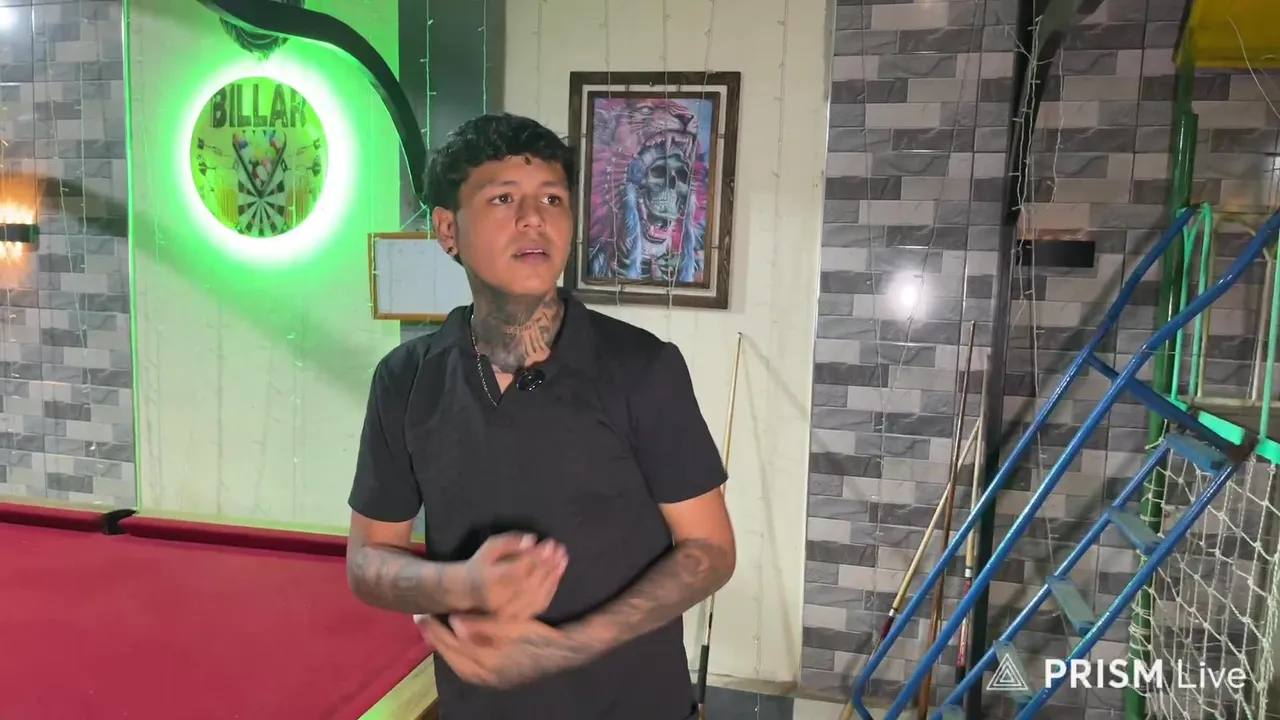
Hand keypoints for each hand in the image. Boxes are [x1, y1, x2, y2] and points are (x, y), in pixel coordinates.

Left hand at [414, 614, 594, 688]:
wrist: (562, 652)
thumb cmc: (537, 636)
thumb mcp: (511, 627)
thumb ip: (482, 626)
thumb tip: (454, 621)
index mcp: (486, 663)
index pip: (452, 646)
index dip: (435, 629)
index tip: (420, 614)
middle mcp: (484, 675)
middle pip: (450, 656)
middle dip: (434, 637)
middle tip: (420, 618)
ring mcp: (490, 678)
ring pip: (457, 662)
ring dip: (444, 645)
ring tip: (433, 628)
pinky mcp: (495, 677)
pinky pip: (467, 665)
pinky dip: (457, 652)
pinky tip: (455, 641)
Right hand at [464, 533, 567, 617]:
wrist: (469, 592)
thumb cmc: (481, 564)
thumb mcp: (490, 547)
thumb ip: (510, 542)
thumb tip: (533, 539)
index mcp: (489, 581)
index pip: (517, 570)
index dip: (536, 557)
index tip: (550, 543)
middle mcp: (499, 600)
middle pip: (530, 582)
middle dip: (547, 564)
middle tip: (560, 549)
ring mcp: (509, 612)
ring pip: (537, 594)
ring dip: (553, 575)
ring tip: (563, 558)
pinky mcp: (519, 617)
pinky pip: (540, 603)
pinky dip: (552, 587)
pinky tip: (558, 573)